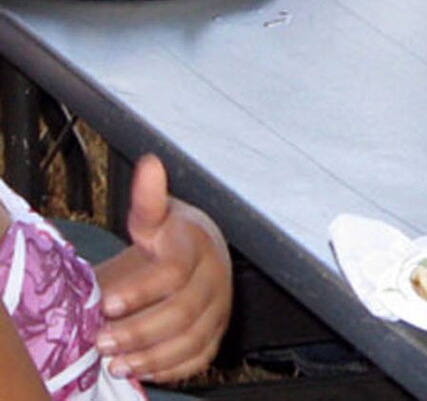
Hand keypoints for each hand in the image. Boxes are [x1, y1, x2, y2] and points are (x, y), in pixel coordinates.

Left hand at [95, 155, 231, 381]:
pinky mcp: (218, 332)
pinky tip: (141, 368)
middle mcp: (216, 277)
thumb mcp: (155, 218)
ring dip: (150, 355)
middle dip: (139, 331)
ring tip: (114, 362)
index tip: (104, 304)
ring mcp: (220, 307)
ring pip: (192, 340)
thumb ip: (149, 199)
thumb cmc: (168, 240)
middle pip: (184, 312)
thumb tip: (151, 164)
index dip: (139, 292)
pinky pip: (200, 358)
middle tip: (100, 342)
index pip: (174, 272)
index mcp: (199, 245)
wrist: (194, 258)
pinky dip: (170, 369)